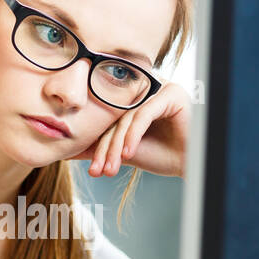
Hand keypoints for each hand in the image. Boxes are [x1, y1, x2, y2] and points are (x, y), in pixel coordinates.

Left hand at [73, 81, 191, 178]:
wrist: (191, 164)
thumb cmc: (162, 155)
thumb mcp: (124, 152)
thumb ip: (100, 147)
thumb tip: (67, 151)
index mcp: (133, 97)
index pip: (109, 119)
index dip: (99, 146)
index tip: (94, 170)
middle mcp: (145, 88)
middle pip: (116, 117)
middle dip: (105, 148)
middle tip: (98, 171)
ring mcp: (159, 87)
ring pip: (127, 117)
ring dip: (117, 146)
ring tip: (111, 168)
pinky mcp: (171, 93)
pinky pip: (144, 114)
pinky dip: (133, 135)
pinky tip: (128, 154)